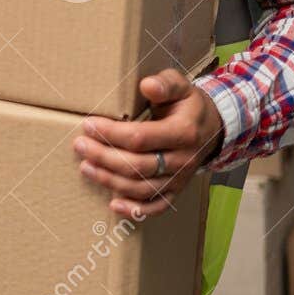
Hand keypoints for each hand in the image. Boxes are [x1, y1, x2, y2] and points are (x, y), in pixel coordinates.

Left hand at [71, 70, 223, 221]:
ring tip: (85, 167)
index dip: (111, 133)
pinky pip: (157, 206)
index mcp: (183, 132)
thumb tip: (147, 85)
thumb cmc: (188, 104)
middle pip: (137, 165)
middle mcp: (183, 160)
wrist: (214, 127)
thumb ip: (166, 83)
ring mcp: (180, 179)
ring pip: (143, 188)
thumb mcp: (181, 85)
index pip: (141, 138)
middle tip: (79, 145)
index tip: (89, 125)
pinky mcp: (176, 190)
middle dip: (104, 157)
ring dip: (111, 181)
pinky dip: (136, 210)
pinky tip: (114, 206)